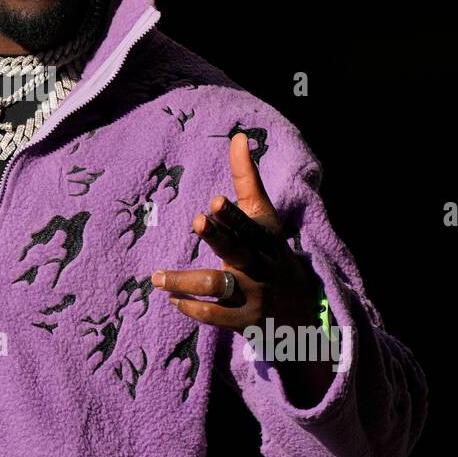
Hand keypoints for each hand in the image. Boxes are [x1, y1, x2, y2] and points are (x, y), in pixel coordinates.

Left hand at [151, 133, 320, 333]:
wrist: (300, 306)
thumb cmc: (269, 247)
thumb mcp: (262, 214)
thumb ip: (246, 177)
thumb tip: (238, 136)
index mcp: (262, 237)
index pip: (246, 223)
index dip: (232, 214)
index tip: (214, 201)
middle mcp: (258, 264)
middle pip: (236, 251)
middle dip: (217, 237)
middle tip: (197, 221)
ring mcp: (252, 294)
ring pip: (217, 286)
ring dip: (184, 281)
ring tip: (157, 277)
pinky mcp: (244, 320)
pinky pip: (214, 315)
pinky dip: (191, 308)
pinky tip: (172, 299)